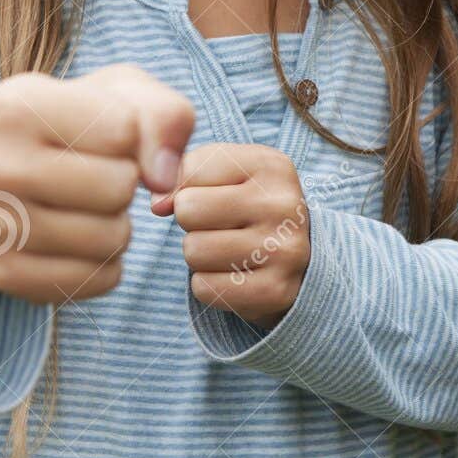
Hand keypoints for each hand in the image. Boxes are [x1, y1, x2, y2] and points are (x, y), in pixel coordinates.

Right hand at [0, 64, 194, 311]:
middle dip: (125, 186)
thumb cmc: (70, 128)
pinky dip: (106, 264)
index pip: (122, 131)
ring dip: (119, 227)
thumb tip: (165, 178)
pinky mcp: (4, 274)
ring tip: (92, 210)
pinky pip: (97, 280)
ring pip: (109, 239)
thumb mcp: (117, 96)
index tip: (109, 140)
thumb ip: (162, 115)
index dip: (135, 139)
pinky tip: (83, 243)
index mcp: (12, 106)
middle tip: (100, 180)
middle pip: (116, 188)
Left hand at [150, 143, 310, 329]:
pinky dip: (208, 285)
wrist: (299, 261)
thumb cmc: (247, 208)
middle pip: (188, 209)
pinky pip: (204, 287)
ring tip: (229, 251)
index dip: (189, 187)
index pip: (191, 169)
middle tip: (220, 228)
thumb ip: (181, 172)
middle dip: (192, 222)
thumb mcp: (223, 174)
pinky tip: (235, 276)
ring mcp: (284, 251)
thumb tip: (158, 205)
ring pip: (193, 251)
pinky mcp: (275, 291)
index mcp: (272, 165)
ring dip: (199, 256)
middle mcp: (284, 205)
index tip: (216, 196)